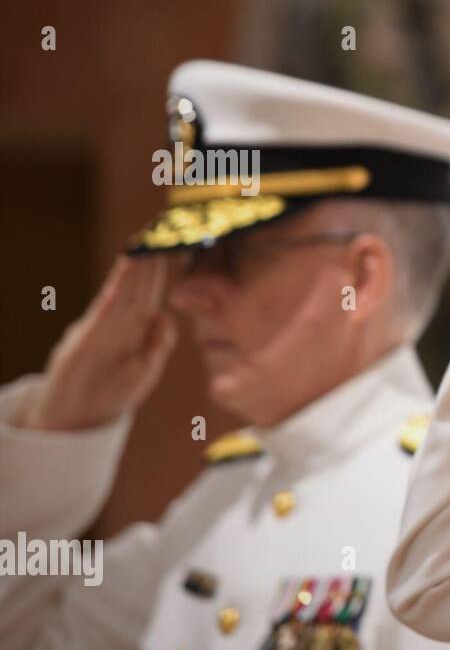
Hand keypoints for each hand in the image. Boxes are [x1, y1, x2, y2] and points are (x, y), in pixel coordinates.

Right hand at [15, 254, 177, 431]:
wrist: (76, 419)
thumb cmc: (113, 391)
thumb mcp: (146, 368)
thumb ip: (159, 343)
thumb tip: (167, 314)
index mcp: (133, 329)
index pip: (150, 293)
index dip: (161, 270)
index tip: (174, 243)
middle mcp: (115, 326)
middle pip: (133, 290)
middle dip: (145, 261)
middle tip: (155, 230)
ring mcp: (95, 335)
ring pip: (115, 302)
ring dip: (126, 277)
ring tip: (136, 250)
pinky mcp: (77, 350)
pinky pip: (95, 328)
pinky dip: (106, 309)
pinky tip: (115, 291)